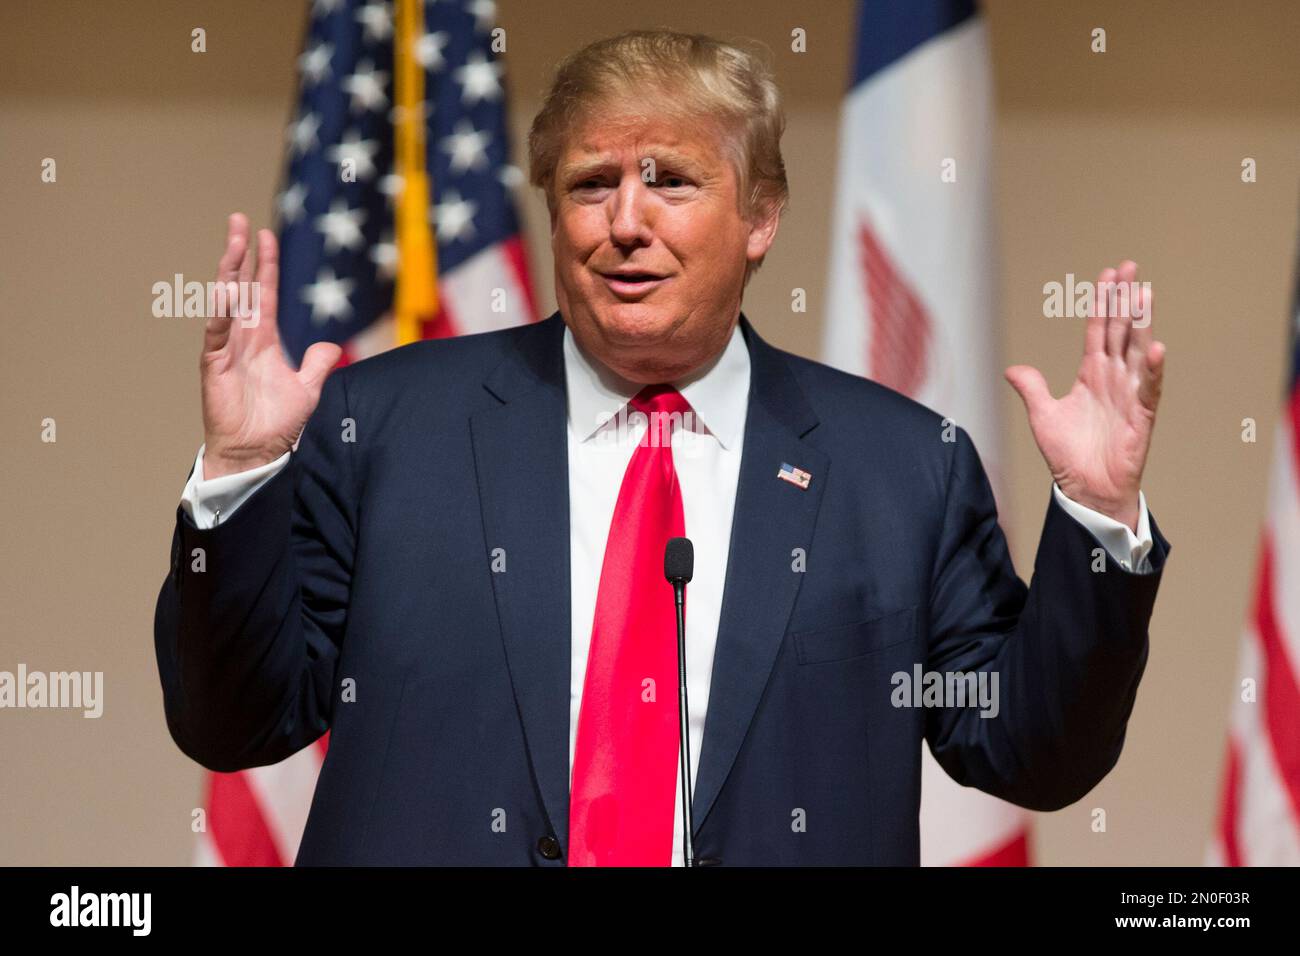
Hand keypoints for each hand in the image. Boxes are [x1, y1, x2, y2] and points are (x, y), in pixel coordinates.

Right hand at [200, 213, 341, 478]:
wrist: (256, 451)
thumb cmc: (276, 422)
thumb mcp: (307, 388)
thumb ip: (318, 364)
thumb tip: (329, 347)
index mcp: (264, 339)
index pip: (264, 292)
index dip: (265, 264)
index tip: (266, 235)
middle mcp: (243, 337)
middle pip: (241, 286)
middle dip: (240, 253)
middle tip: (239, 220)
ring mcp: (227, 348)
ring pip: (227, 301)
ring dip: (228, 272)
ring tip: (232, 243)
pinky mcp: (214, 365)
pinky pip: (217, 333)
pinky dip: (220, 313)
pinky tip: (225, 290)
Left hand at [1004, 260, 1165, 532]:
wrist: (1085, 489)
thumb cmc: (1068, 455)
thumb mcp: (1043, 415)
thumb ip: (1031, 388)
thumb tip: (1012, 368)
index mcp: (1091, 375)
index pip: (1099, 330)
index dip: (1103, 303)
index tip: (1109, 275)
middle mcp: (1113, 379)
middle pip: (1121, 331)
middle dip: (1125, 300)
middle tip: (1131, 268)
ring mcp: (1130, 394)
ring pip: (1137, 351)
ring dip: (1142, 323)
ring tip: (1144, 294)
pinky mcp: (1141, 416)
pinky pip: (1149, 388)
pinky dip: (1154, 369)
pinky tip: (1157, 347)